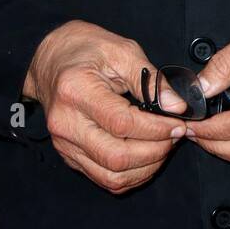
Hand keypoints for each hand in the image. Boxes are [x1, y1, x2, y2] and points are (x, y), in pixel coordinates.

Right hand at [23, 21, 183, 193]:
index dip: (156, 129)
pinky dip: (132, 175)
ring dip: (147, 167)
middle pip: (117, 157)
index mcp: (75, 90)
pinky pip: (104, 178)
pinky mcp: (70, 156)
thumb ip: (151, 80)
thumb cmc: (86, 50)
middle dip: (156, 151)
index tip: (178, 123)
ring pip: (112, 176)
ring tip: (164, 145)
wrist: (50, 60)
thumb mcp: (122, 51)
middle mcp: (65, 123)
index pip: (122, 123)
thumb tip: (177, 107)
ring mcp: (65, 144)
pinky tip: (146, 156)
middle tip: (175, 135)